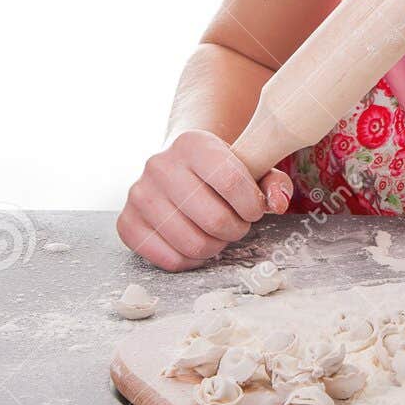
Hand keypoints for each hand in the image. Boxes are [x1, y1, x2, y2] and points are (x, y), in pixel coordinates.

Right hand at [116, 129, 294, 270]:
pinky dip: (191, 261)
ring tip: (219, 235)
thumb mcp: (250, 165)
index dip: (252, 204)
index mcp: (192, 143)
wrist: (180, 165)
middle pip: (213, 219)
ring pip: (192, 244)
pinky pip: (167, 259)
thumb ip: (272, 182)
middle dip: (236, 230)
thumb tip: (277, 204)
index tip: (255, 209)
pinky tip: (198, 244)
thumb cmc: (221, 168)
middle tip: (238, 225)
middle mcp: (159, 165)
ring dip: (216, 247)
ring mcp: (138, 194)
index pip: (230, 180)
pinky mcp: (126, 223)